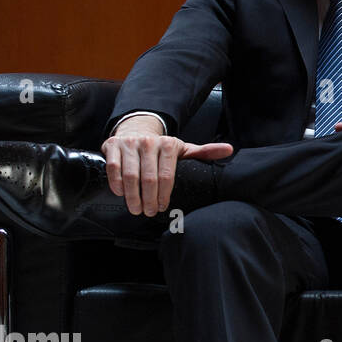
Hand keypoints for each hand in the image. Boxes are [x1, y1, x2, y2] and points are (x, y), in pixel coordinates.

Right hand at [102, 118, 233, 216]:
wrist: (137, 129)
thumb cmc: (162, 146)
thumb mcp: (184, 148)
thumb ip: (205, 152)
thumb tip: (229, 150)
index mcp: (168, 144)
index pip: (167, 175)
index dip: (164, 194)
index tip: (163, 207)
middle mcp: (148, 143)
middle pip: (148, 178)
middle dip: (149, 199)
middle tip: (149, 212)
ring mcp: (129, 144)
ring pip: (130, 175)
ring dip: (132, 196)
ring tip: (136, 209)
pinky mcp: (112, 146)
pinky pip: (113, 169)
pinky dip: (117, 184)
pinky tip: (121, 194)